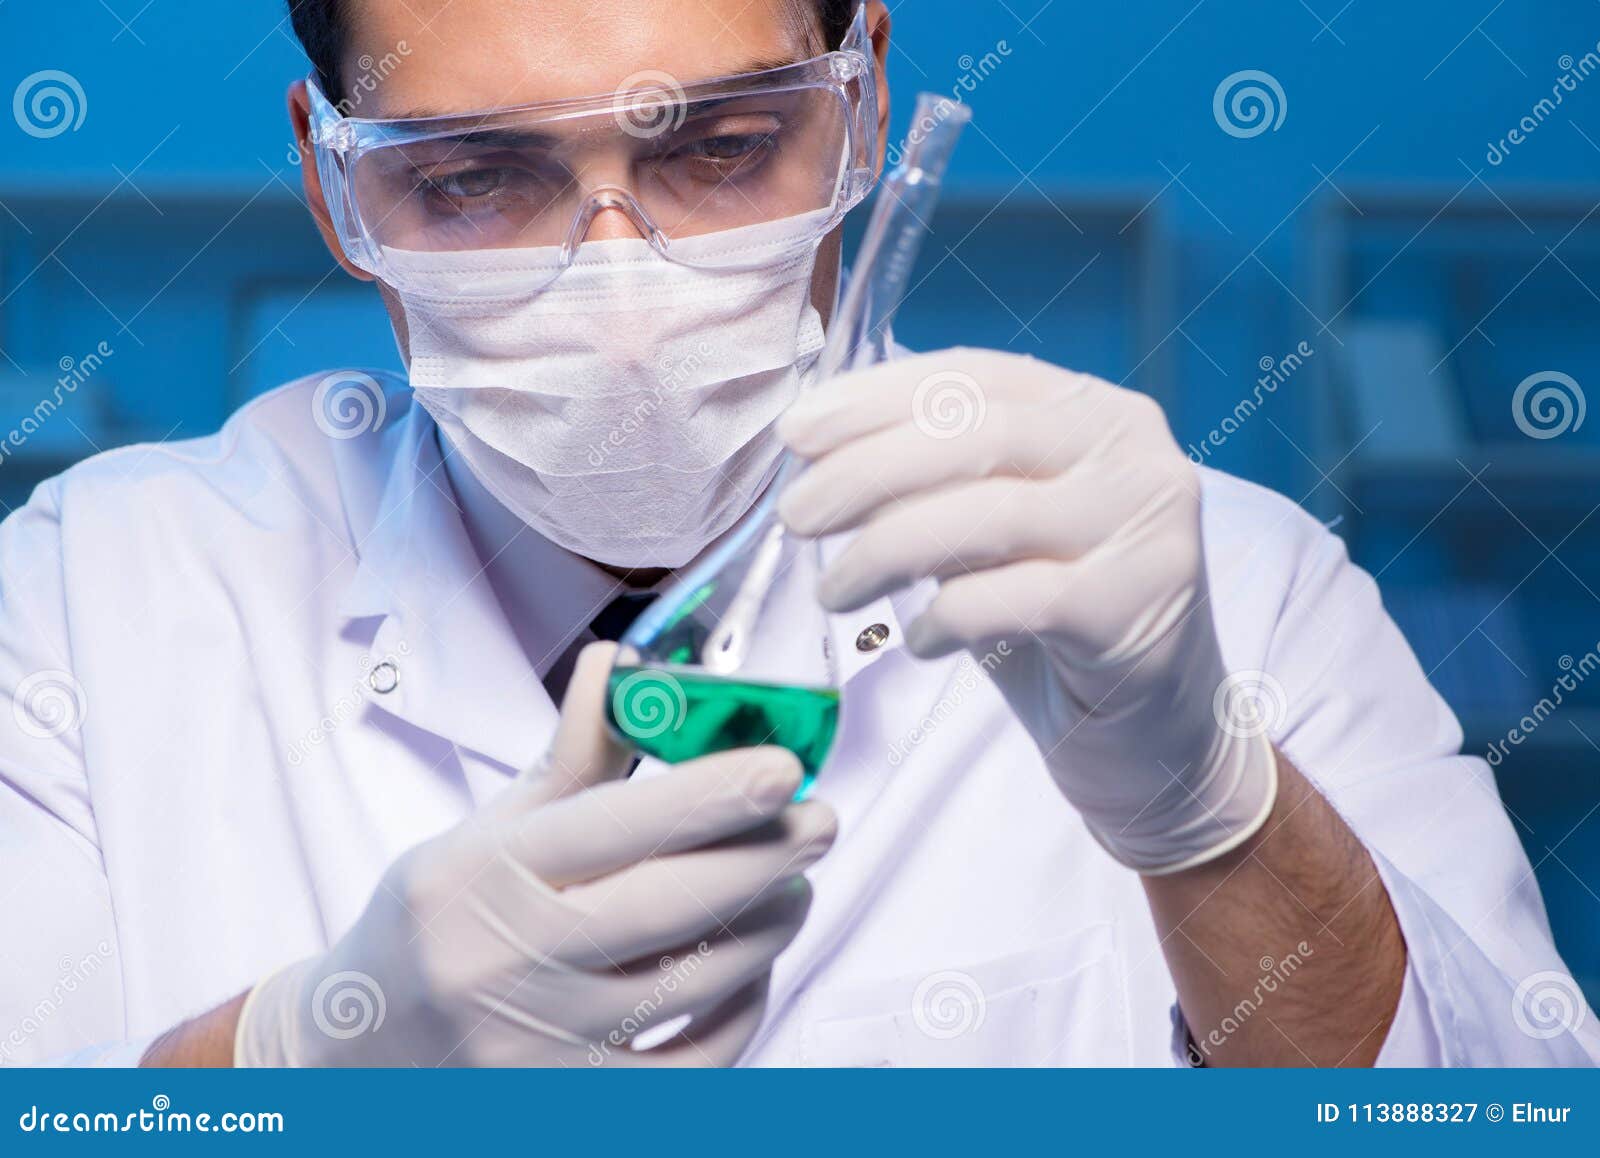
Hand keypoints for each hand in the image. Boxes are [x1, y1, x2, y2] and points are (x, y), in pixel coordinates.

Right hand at [235, 643, 834, 1065]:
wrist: (361, 1052)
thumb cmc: (439, 923)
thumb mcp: (484, 834)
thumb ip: (571, 761)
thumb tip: (623, 661)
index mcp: (479, 875)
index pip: (609, 826)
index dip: (706, 795)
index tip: (782, 769)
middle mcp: (502, 962)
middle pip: (666, 906)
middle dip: (763, 857)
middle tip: (819, 821)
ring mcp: (537, 1046)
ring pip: (693, 982)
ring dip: (766, 927)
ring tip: (792, 886)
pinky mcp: (571, 1107)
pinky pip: (692, 1064)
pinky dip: (740, 1009)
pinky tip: (750, 968)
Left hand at [778, 348, 1275, 873]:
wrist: (1156, 731)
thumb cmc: (1058, 617)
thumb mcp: (997, 530)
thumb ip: (937, 480)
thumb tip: (820, 453)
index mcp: (1097, 411)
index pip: (974, 378)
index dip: (875, 398)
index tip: (797, 433)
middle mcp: (1133, 454)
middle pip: (975, 437)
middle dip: (866, 472)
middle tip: (797, 516)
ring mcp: (1144, 529)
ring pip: (987, 515)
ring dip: (887, 551)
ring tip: (834, 591)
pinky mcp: (1135, 609)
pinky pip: (1011, 599)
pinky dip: (945, 617)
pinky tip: (916, 640)